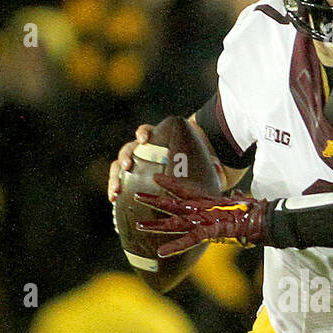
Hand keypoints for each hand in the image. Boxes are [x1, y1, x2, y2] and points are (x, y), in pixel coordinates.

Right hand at [108, 121, 226, 202]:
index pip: (146, 131)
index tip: (144, 139)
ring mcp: (136, 165)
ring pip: (119, 167)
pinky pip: (121, 183)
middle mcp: (142, 151)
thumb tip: (219, 167)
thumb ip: (211, 165)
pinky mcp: (132, 179)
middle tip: (127, 166)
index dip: (143, 133)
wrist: (190, 172)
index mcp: (157, 140)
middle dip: (125, 156)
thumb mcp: (205, 163)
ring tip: (115, 192)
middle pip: (129, 148)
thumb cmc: (198, 164)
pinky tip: (114, 201)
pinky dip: (116, 191)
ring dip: (115, 177)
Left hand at [136, 176, 269, 253]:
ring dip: (155, 224)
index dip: (169, 183)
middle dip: (153, 201)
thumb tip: (239, 195)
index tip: (156, 178)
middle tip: (135, 196)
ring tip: (138, 225)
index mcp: (207, 202)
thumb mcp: (241, 203)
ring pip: (174, 222)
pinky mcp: (208, 231)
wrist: (261, 218)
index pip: (184, 189)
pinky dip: (175, 247)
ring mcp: (203, 220)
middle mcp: (201, 210)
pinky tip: (161, 252)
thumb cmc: (253, 211)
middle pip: (172, 204)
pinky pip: (188, 241)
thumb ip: (236, 200)